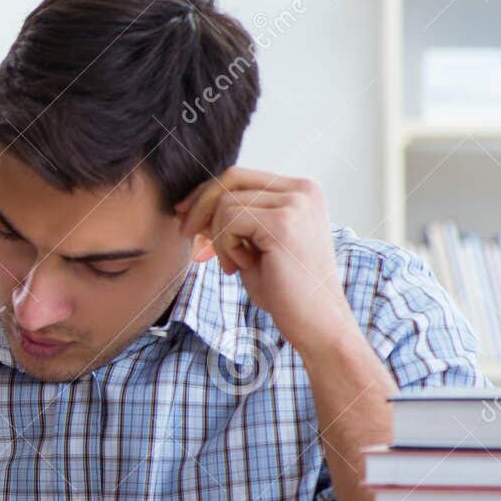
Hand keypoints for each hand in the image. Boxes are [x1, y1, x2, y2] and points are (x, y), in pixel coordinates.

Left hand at [175, 167, 357, 355]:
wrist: (315, 323)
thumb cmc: (284, 288)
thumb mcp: (252, 244)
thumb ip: (230, 219)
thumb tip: (189, 203)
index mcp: (300, 191)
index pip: (239, 177)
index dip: (206, 194)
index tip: (185, 216)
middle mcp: (303, 190)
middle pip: (230, 179)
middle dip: (200, 206)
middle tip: (186, 233)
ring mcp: (296, 203)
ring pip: (225, 201)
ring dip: (218, 237)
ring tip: (234, 264)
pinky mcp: (283, 222)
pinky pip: (229, 219)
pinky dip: (225, 245)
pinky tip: (242, 266)